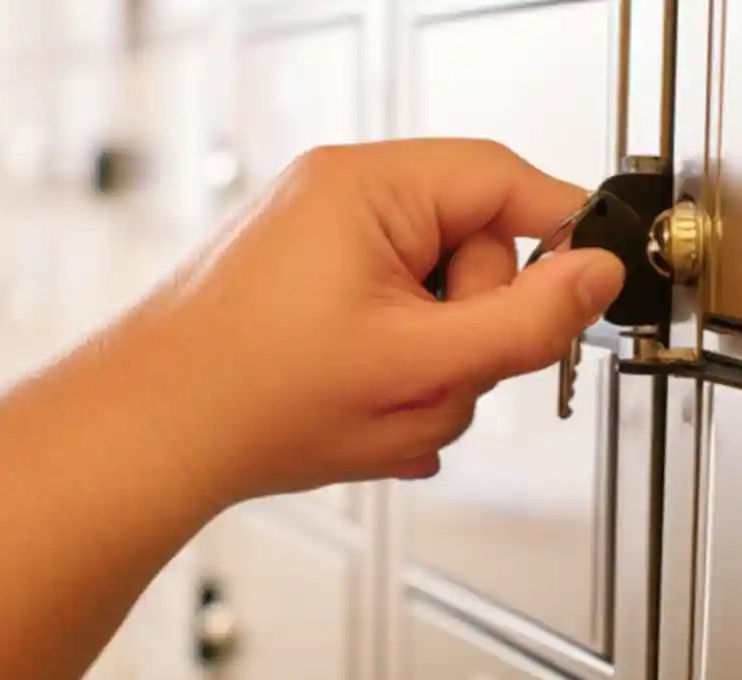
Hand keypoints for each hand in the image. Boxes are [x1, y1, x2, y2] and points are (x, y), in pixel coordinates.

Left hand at [118, 139, 624, 501]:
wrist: (147, 437)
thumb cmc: (246, 396)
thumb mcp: (418, 368)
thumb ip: (524, 323)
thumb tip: (594, 278)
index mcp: (368, 187)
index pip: (503, 180)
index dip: (557, 237)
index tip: (583, 289)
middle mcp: (342, 198)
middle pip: (475, 249)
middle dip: (472, 329)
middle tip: (436, 379)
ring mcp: (325, 243)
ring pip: (437, 297)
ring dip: (431, 365)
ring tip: (381, 406)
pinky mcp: (315, 286)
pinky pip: (396, 319)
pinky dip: (396, 369)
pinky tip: (362, 406)